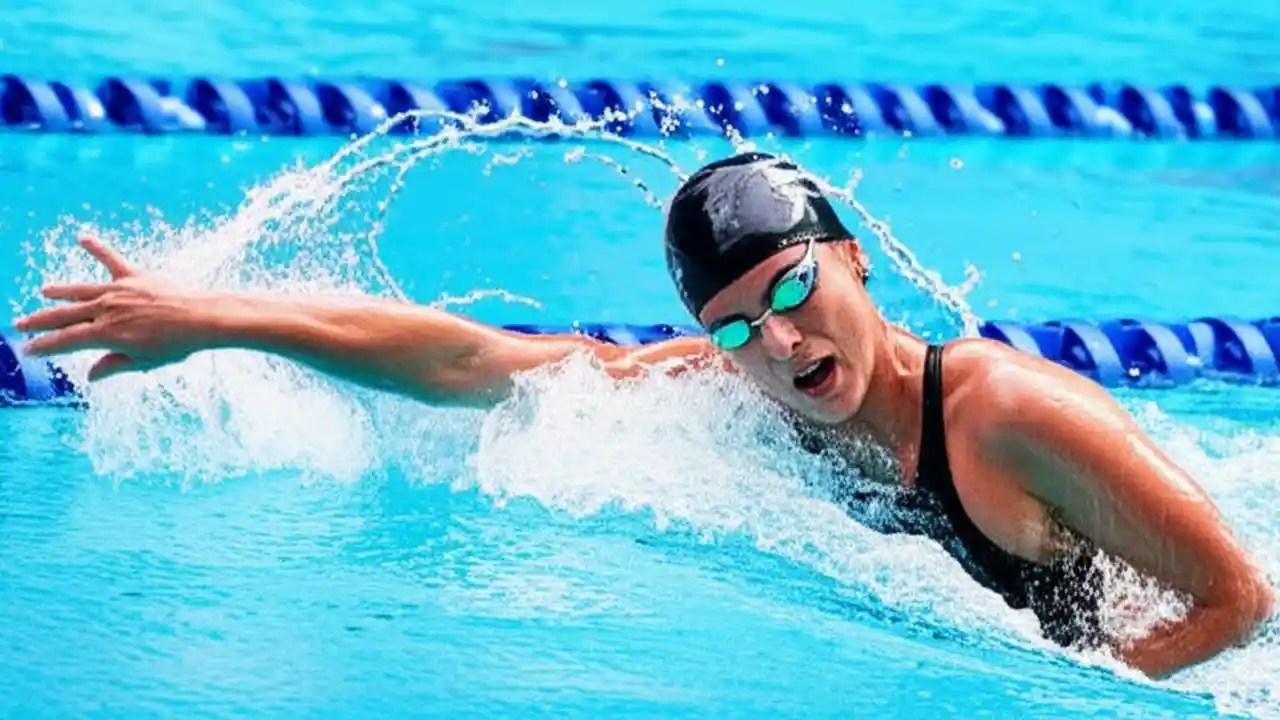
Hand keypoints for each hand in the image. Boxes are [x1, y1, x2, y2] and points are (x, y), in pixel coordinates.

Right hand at [15, 235, 208, 381]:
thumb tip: (90, 375)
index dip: (45, 346)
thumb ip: (115, 365)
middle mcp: (107, 309)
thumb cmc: (177, 344)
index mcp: (106, 334)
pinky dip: (97, 248)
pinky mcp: (135, 275)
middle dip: (41, 321)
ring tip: (44, 292)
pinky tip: (82, 237)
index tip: (28, 349)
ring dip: (60, 291)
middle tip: (21, 324)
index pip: (66, 340)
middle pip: (66, 315)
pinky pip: (112, 259)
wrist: (203, 318)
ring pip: (80, 290)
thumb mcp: (144, 362)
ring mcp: (119, 290)